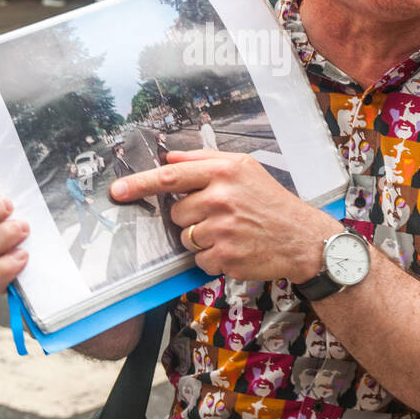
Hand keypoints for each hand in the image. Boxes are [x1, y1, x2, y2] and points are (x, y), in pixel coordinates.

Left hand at [110, 149, 340, 281]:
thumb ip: (204, 160)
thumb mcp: (244, 168)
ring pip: (185, 238)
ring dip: (201, 239)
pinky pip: (199, 259)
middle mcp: (221, 198)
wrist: (302, 237)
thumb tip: (169, 159)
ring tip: (230, 233)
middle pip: (176, 214)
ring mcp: (222, 229)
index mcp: (223, 172)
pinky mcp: (225, 256)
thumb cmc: (270, 201)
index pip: (170, 178)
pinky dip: (212, 258)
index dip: (139, 184)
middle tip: (219, 216)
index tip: (117, 191)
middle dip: (190, 218)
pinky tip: (234, 248)